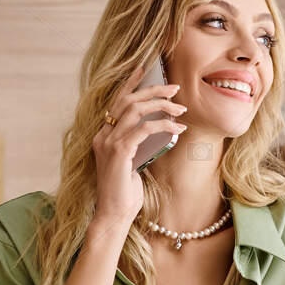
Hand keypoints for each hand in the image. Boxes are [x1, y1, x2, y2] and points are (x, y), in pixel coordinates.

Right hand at [89, 64, 187, 229]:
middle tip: (175, 88)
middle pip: (127, 99)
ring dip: (161, 105)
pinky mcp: (119, 152)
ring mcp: (108, 143)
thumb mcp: (133, 163)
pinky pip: (143, 129)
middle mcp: (103, 135)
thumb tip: (159, 128)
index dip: (131, 82)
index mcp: (104, 135)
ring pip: (135, 110)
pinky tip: (178, 128)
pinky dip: (163, 125)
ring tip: (181, 108)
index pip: (117, 101)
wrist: (114, 215)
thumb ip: (139, 144)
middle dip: (153, 90)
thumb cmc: (125, 193)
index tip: (147, 68)